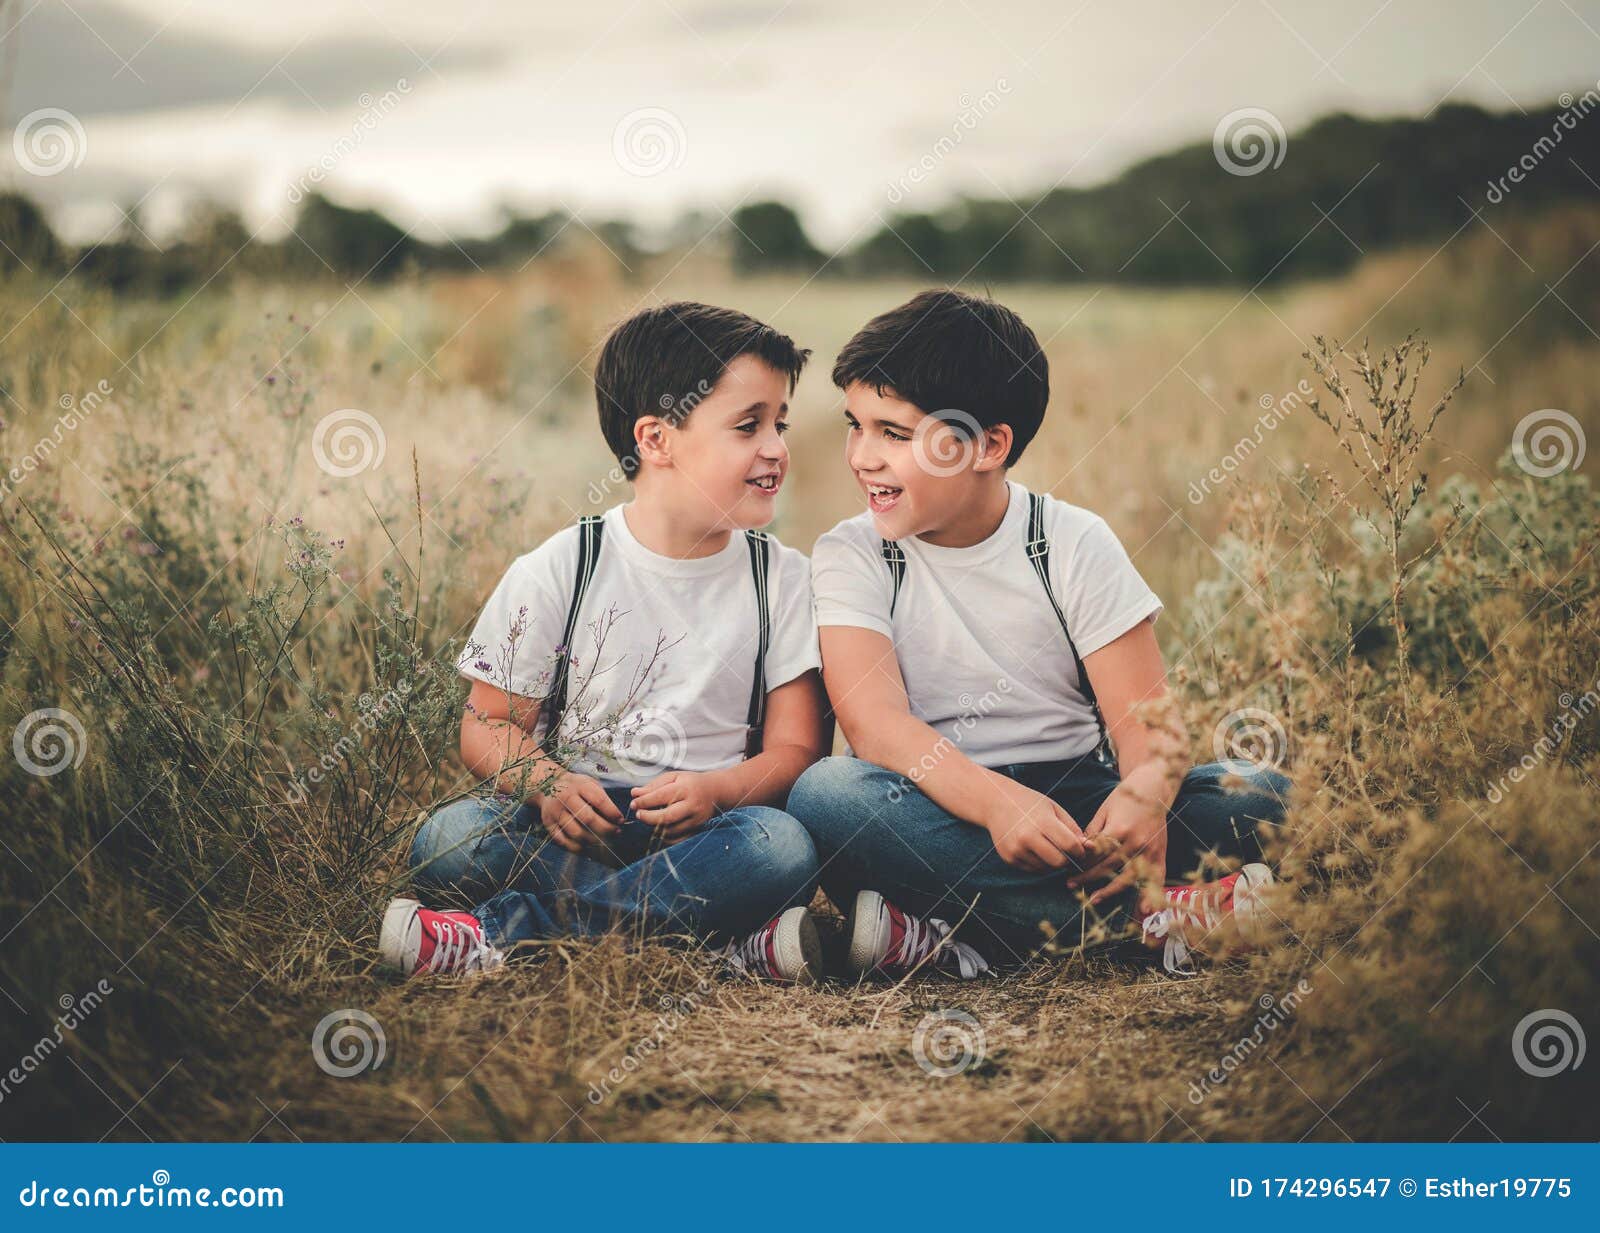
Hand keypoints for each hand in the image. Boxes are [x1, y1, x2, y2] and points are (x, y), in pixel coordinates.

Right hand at [533, 771, 623, 852]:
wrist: (547, 785)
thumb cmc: (575, 786)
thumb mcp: (589, 783)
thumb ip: (602, 797)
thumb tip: (616, 818)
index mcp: (580, 786)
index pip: (599, 800)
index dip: (612, 812)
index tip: (621, 820)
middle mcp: (566, 798)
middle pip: (588, 819)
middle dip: (605, 829)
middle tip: (616, 832)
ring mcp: (556, 812)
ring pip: (576, 832)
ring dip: (594, 841)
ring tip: (604, 841)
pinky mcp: (549, 824)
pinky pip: (563, 841)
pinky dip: (577, 848)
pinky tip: (588, 847)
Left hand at [630, 771, 718, 841]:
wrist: (715, 791)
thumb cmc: (690, 783)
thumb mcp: (673, 777)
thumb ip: (653, 785)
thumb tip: (635, 794)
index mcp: (685, 788)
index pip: (661, 796)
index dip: (644, 802)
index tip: (634, 804)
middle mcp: (692, 805)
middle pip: (666, 817)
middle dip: (648, 817)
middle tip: (638, 814)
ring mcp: (696, 819)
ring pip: (670, 830)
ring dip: (655, 827)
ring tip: (649, 818)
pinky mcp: (697, 829)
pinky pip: (678, 839)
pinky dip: (665, 836)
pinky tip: (660, 828)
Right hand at [979, 774, 1088, 871]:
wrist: (996, 803)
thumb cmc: (1030, 803)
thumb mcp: (1054, 808)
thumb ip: (1072, 828)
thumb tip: (1087, 848)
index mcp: (1042, 822)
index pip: (1070, 845)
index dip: (1081, 850)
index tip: (1082, 849)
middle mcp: (1027, 838)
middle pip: (1059, 862)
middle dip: (1068, 860)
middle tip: (1068, 853)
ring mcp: (1016, 849)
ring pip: (1046, 868)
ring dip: (1053, 863)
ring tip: (1050, 848)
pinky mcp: (1009, 858)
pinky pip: (1033, 869)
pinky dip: (1039, 863)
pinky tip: (1036, 849)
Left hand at [1067, 766, 1170, 905]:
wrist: (1153, 788)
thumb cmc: (1125, 798)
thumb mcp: (1104, 811)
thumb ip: (1093, 833)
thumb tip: (1078, 853)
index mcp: (1118, 830)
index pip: (1094, 854)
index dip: (1079, 863)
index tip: (1067, 869)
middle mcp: (1134, 842)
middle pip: (1106, 867)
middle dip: (1086, 877)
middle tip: (1070, 884)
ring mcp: (1149, 850)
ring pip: (1127, 877)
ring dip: (1109, 890)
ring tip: (1093, 899)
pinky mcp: (1160, 854)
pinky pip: (1155, 878)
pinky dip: (1150, 895)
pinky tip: (1142, 910)